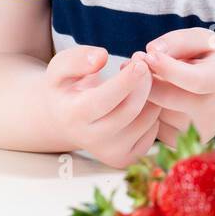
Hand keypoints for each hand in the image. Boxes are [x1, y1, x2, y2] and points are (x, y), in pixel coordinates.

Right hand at [44, 45, 159, 168]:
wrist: (64, 120)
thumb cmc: (65, 87)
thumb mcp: (59, 67)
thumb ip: (76, 59)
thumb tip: (101, 57)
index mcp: (73, 116)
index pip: (106, 99)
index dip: (127, 79)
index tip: (140, 61)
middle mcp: (91, 140)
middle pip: (130, 109)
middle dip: (144, 82)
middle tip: (144, 63)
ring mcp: (110, 153)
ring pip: (147, 120)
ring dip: (152, 95)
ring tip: (141, 79)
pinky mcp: (127, 159)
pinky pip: (154, 130)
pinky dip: (155, 111)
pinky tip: (143, 98)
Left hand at [136, 27, 214, 146]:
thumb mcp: (205, 41)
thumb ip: (179, 41)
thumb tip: (150, 51)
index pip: (192, 80)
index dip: (167, 67)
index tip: (147, 54)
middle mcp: (210, 113)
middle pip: (166, 98)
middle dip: (144, 79)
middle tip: (134, 61)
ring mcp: (196, 133)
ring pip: (155, 111)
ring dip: (143, 92)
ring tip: (147, 75)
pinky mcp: (182, 144)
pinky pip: (152, 125)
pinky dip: (147, 109)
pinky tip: (154, 95)